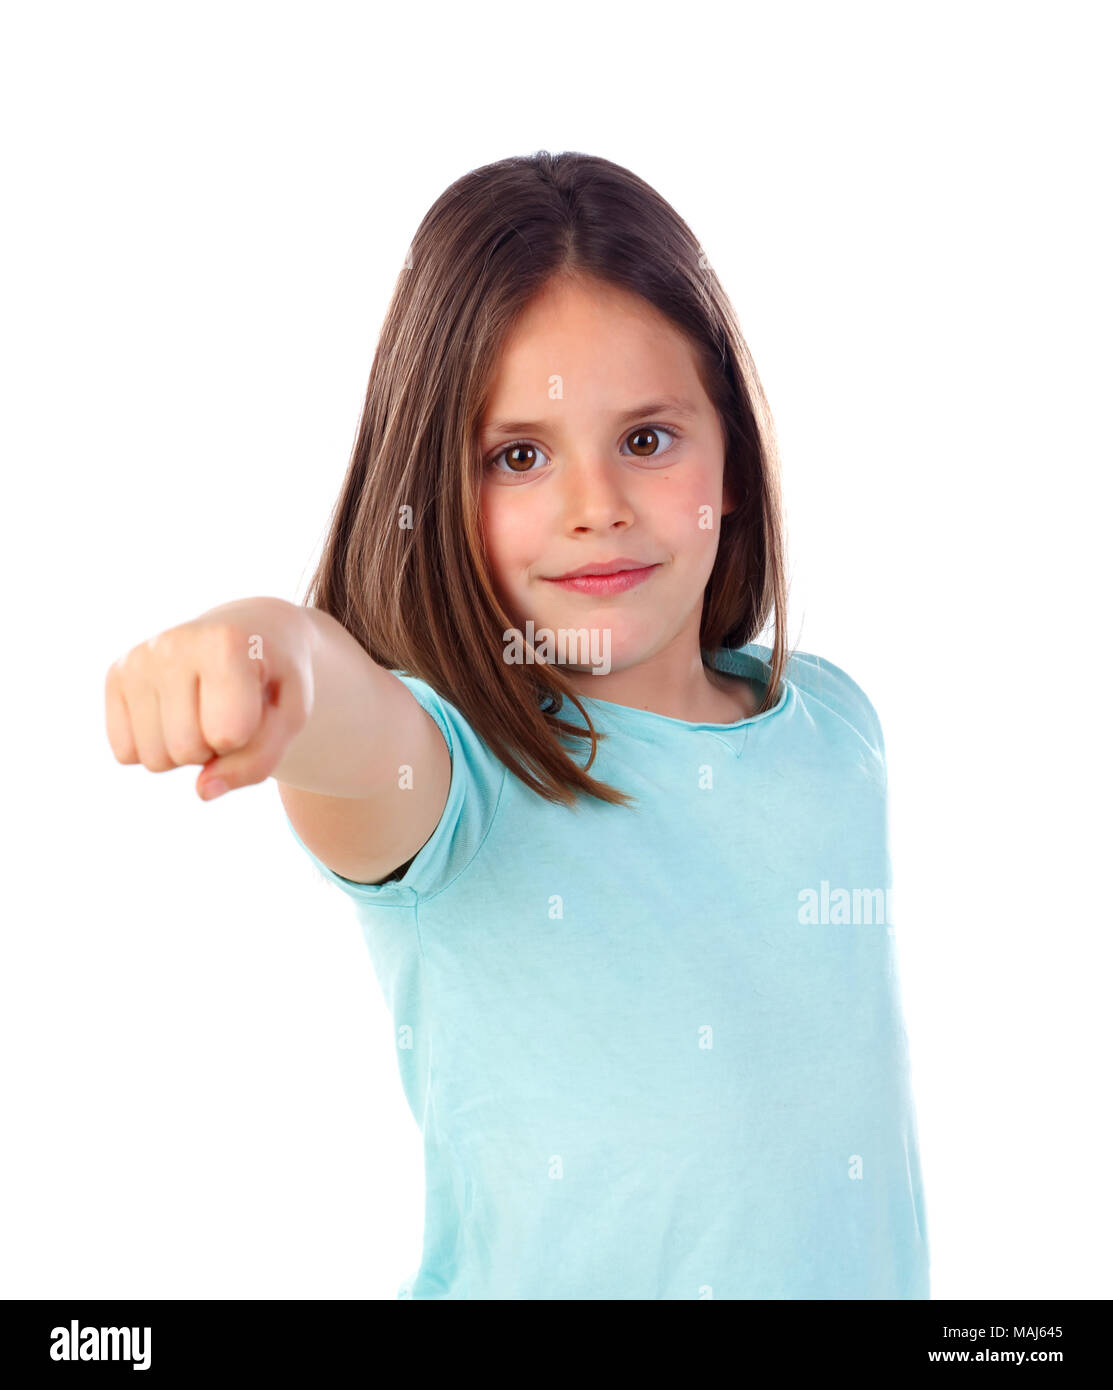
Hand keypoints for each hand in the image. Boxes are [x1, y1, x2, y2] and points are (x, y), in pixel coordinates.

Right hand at [105, 600, 311, 799]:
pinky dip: (156, 747)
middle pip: (187, 751)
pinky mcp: (115, 676)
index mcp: (224, 643)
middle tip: (229, 708)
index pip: (228, 735)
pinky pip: (126, 753)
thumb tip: (203, 791)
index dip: (249, 735)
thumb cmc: (272, 679)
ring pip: (154, 759)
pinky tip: (175, 712)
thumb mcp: (290, 716)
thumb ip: (259, 760)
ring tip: (204, 709)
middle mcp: (171, 644)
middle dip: (216, 747)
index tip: (256, 701)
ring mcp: (137, 660)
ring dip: (186, 751)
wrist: (248, 633)